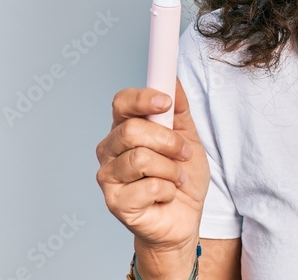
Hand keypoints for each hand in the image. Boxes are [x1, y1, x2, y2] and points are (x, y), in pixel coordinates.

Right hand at [95, 78, 209, 250]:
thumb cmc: (181, 177)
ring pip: (140, 159)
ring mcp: (109, 177)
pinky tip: (166, 195)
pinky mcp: (115, 203)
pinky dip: (168, 189)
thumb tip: (174, 80)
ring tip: (177, 177)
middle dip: (167, 141)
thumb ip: (179, 111)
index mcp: (125, 128)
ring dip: (171, 168)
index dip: (142, 98)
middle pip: (131, 130)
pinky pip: (148, 186)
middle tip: (183, 153)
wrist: (184, 218)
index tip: (166, 103)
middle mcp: (110, 150)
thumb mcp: (189, 138)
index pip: (121, 102)